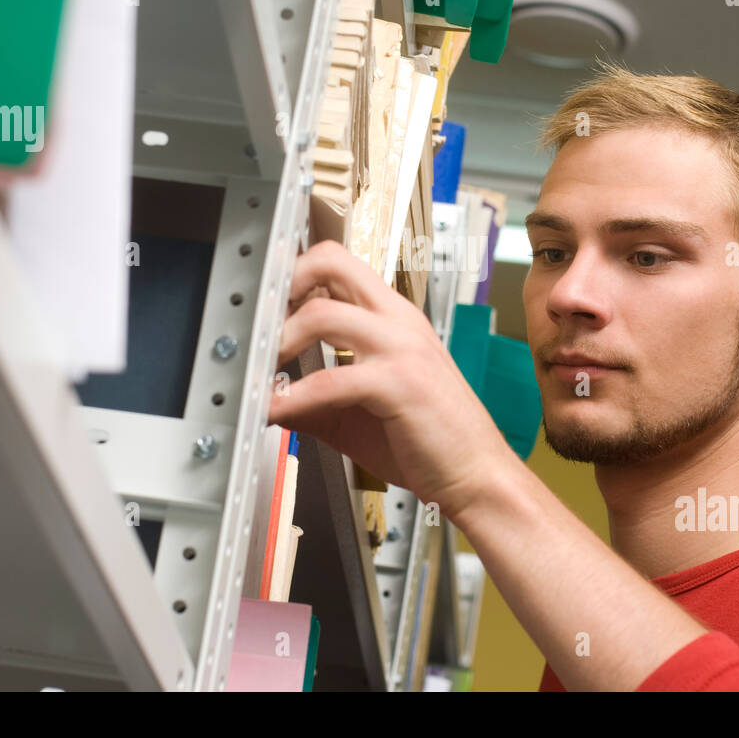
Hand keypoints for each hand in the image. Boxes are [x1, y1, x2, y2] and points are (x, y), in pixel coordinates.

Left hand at [267, 239, 511, 520]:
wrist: (479, 475)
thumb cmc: (431, 441)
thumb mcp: (359, 414)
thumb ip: (316, 400)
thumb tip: (270, 399)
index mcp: (393, 318)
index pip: (339, 265)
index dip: (295, 275)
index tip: (266, 305)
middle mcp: (398, 321)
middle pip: (331, 262)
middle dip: (282, 285)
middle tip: (259, 323)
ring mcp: (401, 348)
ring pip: (322, 313)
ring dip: (279, 340)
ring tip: (260, 370)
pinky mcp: (400, 383)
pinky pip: (332, 378)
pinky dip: (294, 395)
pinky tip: (275, 410)